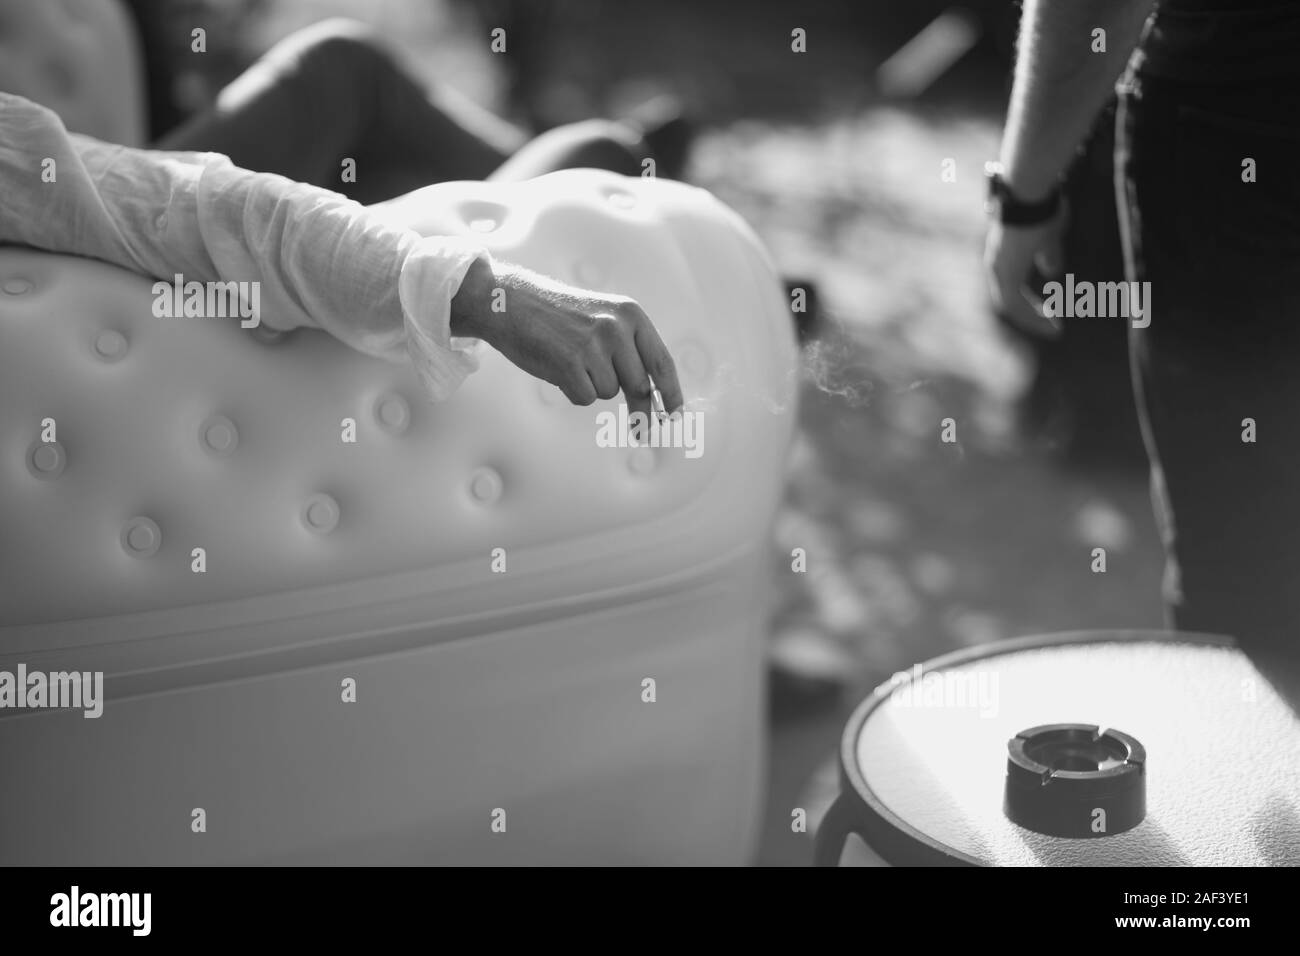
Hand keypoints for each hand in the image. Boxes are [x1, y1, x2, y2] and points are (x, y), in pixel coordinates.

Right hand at [450, 257, 683, 418]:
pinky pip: (584, 397)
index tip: (674, 415)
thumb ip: (628, 349)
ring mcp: (594, 345)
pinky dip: (571, 390)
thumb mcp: (602, 319)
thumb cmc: (556, 316)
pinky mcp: (571, 363)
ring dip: (590, 386)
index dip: (672, 393)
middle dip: (639, 409)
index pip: (661, 361)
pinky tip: (557, 366)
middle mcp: (617, 327)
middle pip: (639, 386)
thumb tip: (651, 396)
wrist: (510, 302)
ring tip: (570, 361)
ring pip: (608, 393)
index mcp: (631, 315)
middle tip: (640, 430)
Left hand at [983, 200, 1068, 338]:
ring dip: (1032, 319)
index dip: (1029, 304)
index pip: (1012, 289)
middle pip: (1009, 301)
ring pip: (1010, 306)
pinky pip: (1014, 304)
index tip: (1050, 311)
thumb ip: (1048, 255)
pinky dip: (1031, 315)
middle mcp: (996, 265)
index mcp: (1005, 257)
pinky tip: (1049, 321)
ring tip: (1054, 329)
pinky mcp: (1004, 273)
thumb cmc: (1041, 208)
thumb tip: (1051, 271)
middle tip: (1053, 327)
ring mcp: (998, 269)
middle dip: (1031, 316)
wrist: (1032, 194)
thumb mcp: (1049, 237)